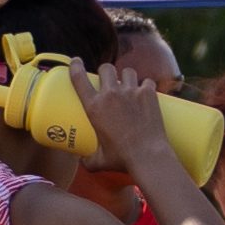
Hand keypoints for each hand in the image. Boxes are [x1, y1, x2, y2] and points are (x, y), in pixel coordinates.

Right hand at [73, 63, 180, 179]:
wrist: (148, 155)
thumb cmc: (121, 158)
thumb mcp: (98, 161)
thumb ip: (87, 160)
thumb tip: (82, 162)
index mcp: (94, 106)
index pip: (79, 79)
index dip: (76, 66)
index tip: (76, 61)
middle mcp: (111, 94)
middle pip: (106, 68)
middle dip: (106, 71)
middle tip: (109, 81)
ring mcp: (131, 91)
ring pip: (127, 71)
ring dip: (126, 76)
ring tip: (129, 86)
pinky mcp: (148, 93)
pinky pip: (147, 81)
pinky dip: (146, 86)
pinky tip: (146, 93)